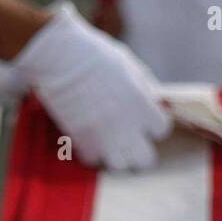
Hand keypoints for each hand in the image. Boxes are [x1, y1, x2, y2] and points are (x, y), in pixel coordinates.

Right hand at [14, 3, 170, 170]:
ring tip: (111, 142)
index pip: (161, 129)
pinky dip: (92, 152)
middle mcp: (127, 127)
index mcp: (143, 106)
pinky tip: (90, 138)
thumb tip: (156, 103)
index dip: (153, 123)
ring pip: (121, 165)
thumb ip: (145, 88)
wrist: (60, 57)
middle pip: (146, 159)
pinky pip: (93, 160)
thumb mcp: (129, 65)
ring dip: (118, 155)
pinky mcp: (82, 141)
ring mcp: (104, 138)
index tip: (144, 117)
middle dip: (141, 150)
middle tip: (131, 138)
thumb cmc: (95, 55)